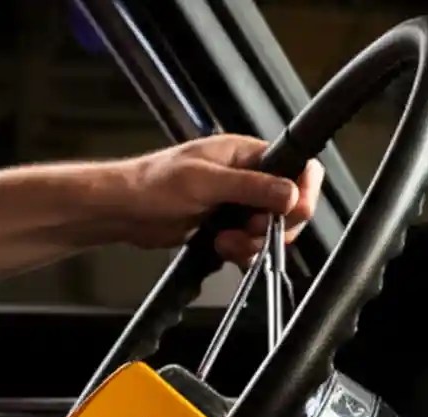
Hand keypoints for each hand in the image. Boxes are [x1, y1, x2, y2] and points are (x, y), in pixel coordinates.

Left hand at [113, 134, 323, 265]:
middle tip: (250, 229)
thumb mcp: (205, 181)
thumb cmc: (154, 183)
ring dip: (253, 243)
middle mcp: (248, 177)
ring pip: (270, 230)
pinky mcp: (227, 226)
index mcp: (247, 154)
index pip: (297, 167)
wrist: (125, 210)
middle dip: (273, 225)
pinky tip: (219, 246)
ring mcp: (238, 204)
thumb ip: (251, 187)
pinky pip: (250, 244)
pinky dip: (240, 251)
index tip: (293, 210)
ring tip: (226, 240)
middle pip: (290, 205)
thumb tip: (289, 193)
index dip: (302, 190)